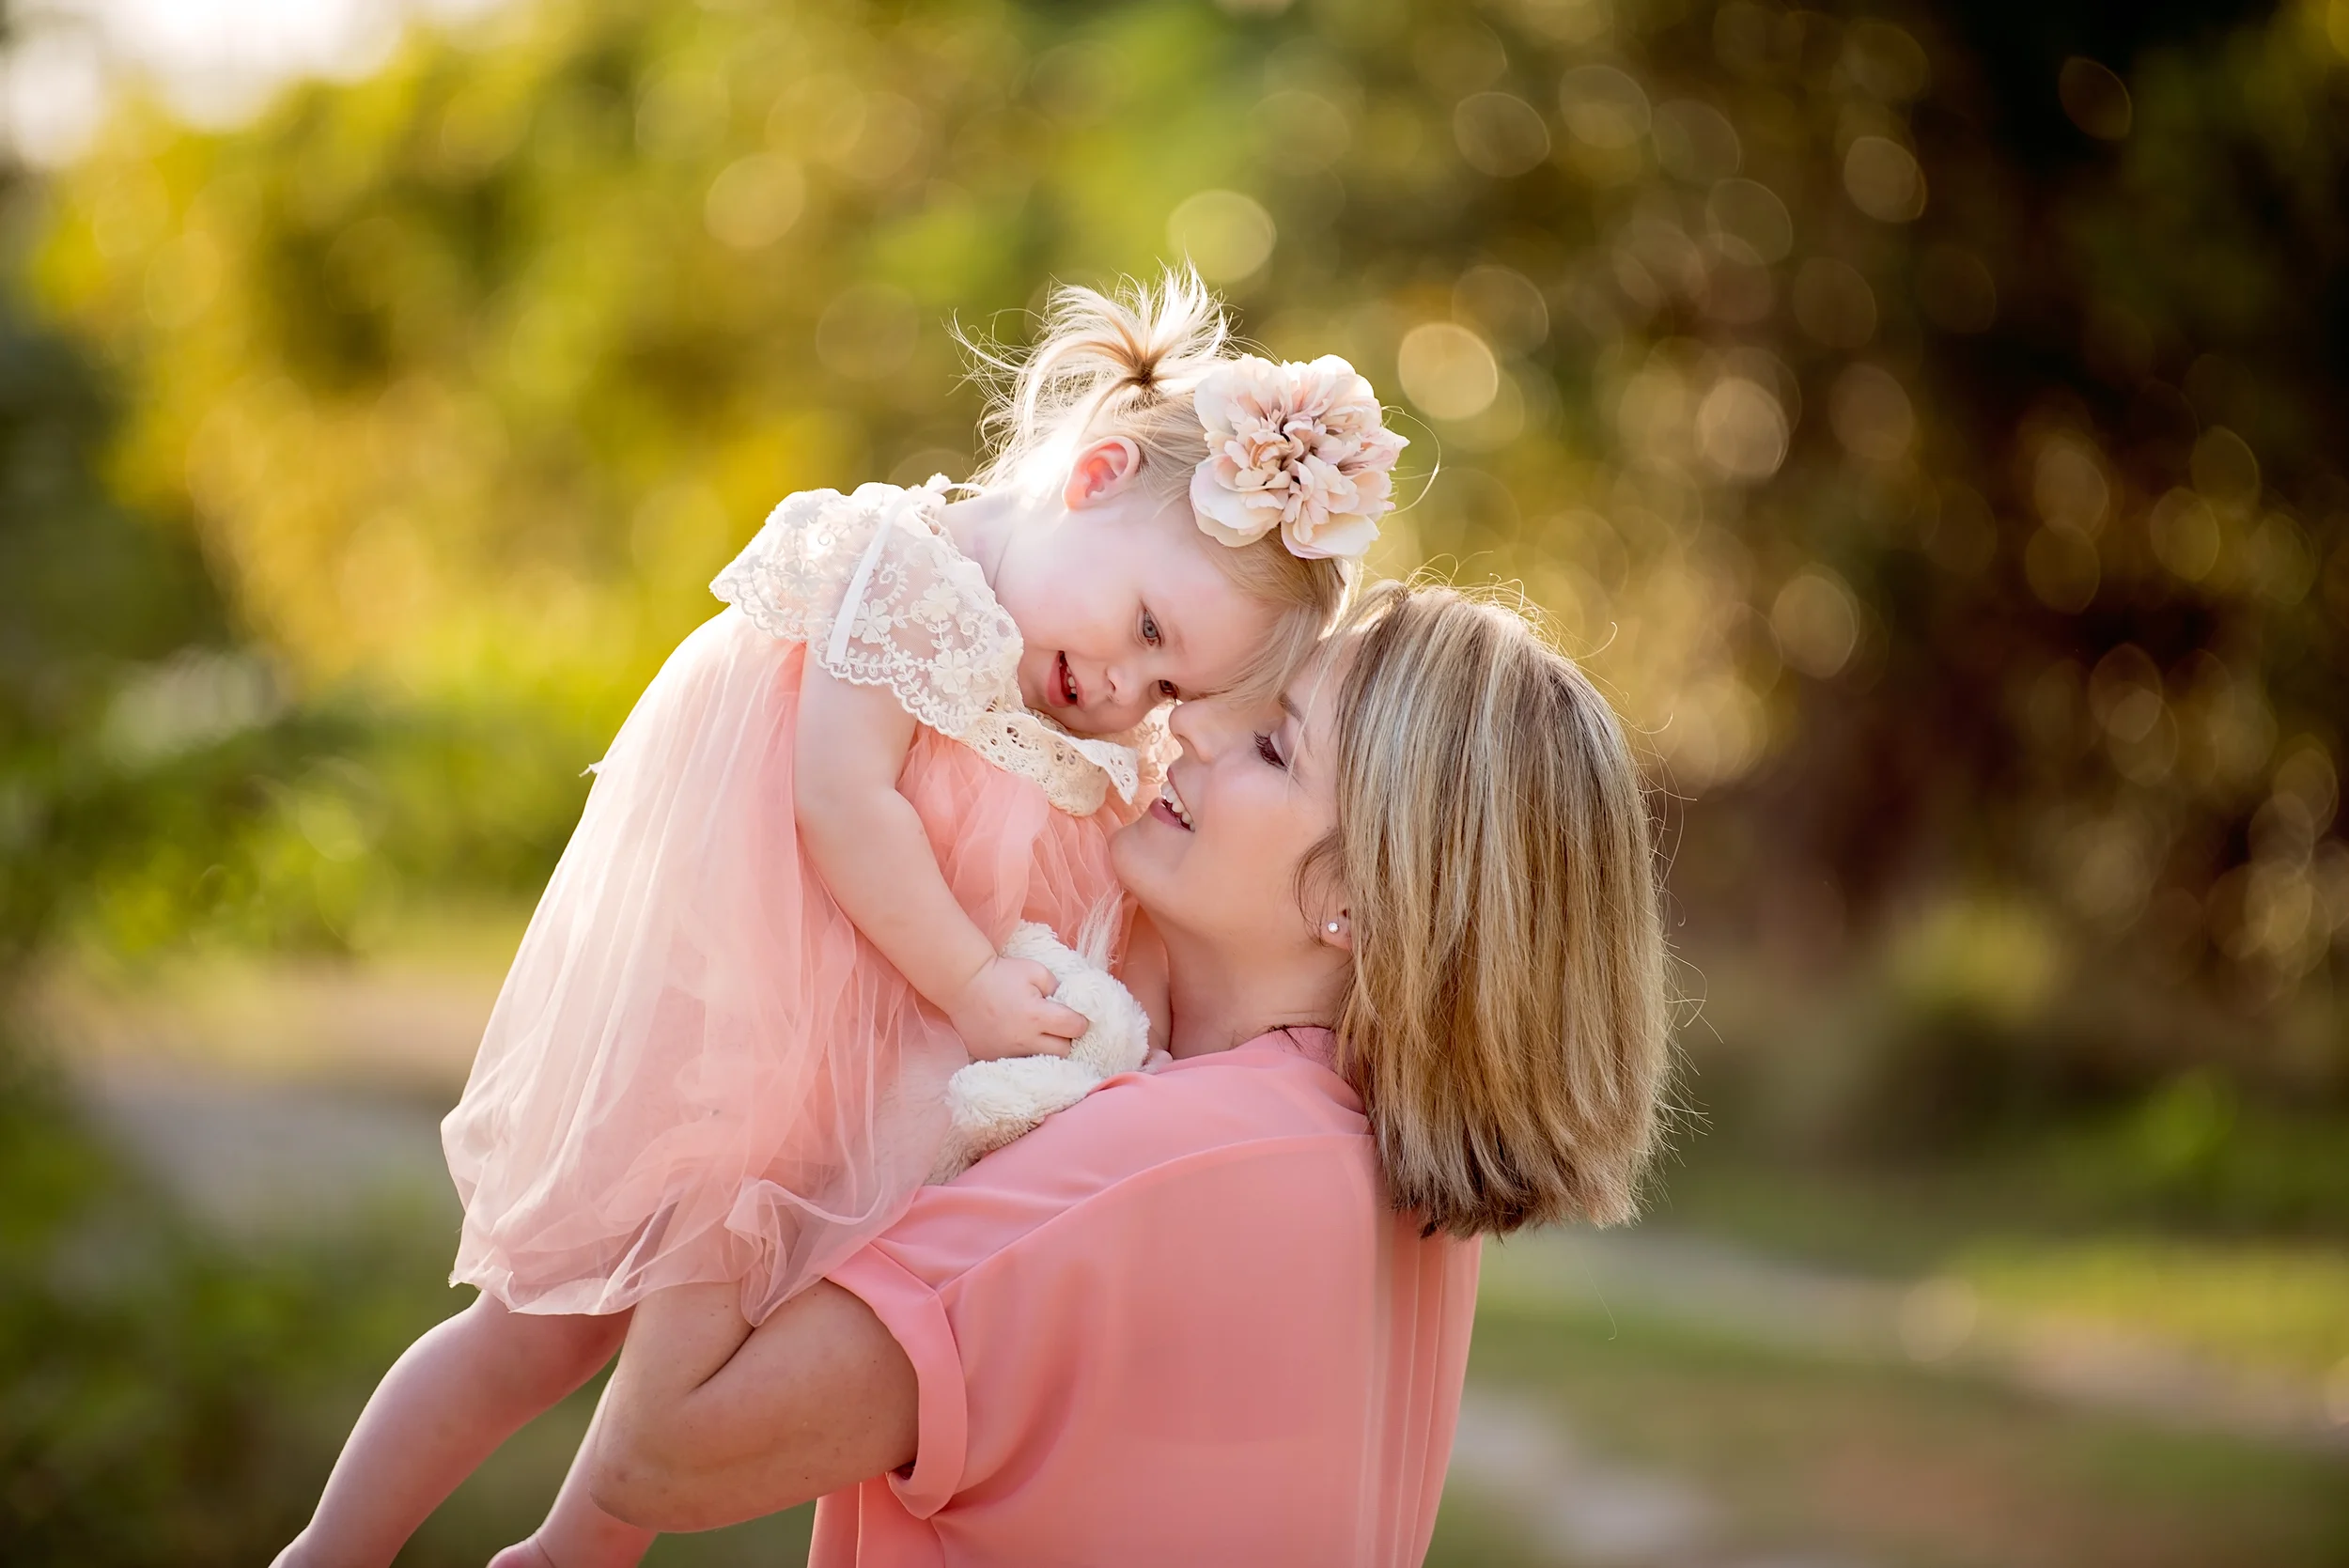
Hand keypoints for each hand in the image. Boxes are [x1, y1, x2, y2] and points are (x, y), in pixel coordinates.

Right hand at [945, 955, 1090, 1059]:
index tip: (1074, 1016)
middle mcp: (1024, 1040)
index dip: (1079, 1021)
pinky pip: (1020, 1063)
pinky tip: (1020, 1040)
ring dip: (1047, 1049)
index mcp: (1037, 1016)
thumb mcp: (1035, 971)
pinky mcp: (993, 1058)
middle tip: (1058, 1026)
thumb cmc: (1000, 975)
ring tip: (1040, 1034)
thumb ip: (1057, 987)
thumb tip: (1068, 1005)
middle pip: (1064, 1051)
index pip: (1075, 1028)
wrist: (963, 985)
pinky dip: (1025, 1054)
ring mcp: (1008, 1053)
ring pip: (1043, 1061)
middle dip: (1066, 1038)